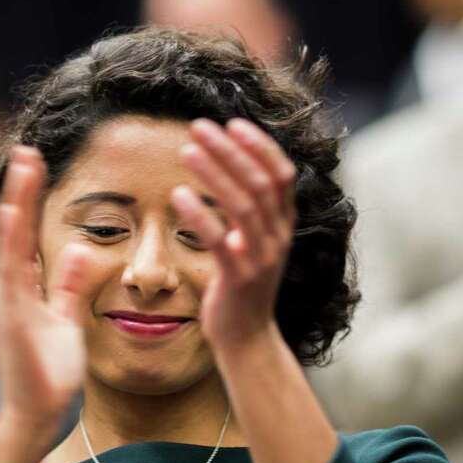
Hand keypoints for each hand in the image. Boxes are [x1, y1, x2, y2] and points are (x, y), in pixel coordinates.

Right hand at [0, 147, 89, 427]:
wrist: (36, 414)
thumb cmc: (48, 371)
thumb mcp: (65, 317)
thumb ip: (69, 283)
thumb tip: (80, 248)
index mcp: (18, 286)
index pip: (25, 233)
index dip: (29, 198)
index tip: (36, 164)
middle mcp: (5, 287)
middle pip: (13, 229)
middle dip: (21, 190)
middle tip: (28, 151)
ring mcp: (4, 300)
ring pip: (10, 241)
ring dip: (17, 203)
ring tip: (24, 166)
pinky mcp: (9, 315)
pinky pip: (11, 271)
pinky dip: (11, 240)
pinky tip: (13, 213)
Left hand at [170, 118, 295, 350]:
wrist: (247, 338)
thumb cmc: (243, 285)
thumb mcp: (256, 243)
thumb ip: (252, 210)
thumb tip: (232, 167)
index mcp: (284, 225)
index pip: (282, 175)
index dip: (260, 146)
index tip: (233, 123)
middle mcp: (279, 238)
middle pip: (259, 183)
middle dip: (230, 150)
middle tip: (198, 126)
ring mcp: (262, 258)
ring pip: (242, 206)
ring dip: (214, 173)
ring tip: (187, 150)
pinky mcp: (239, 278)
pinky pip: (220, 240)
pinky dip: (199, 214)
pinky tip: (178, 194)